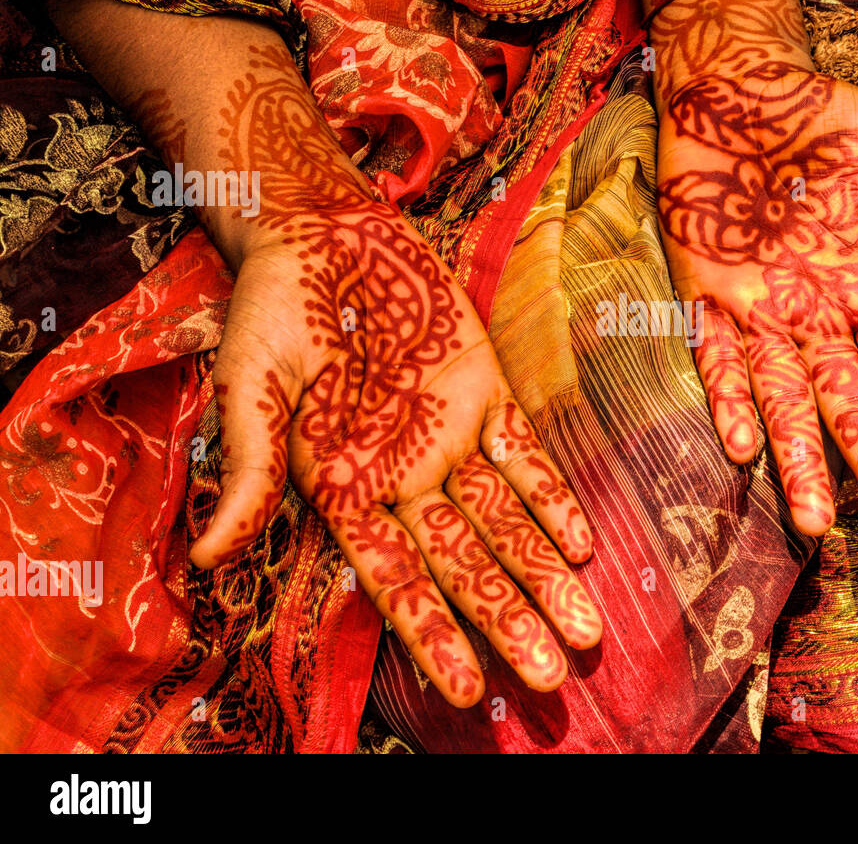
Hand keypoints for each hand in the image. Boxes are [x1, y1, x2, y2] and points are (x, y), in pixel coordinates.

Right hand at [181, 48, 600, 707]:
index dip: (433, 633)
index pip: (395, 579)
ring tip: (586, 632)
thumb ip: (251, 468)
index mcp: (345, 490)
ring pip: (506, 522)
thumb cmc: (274, 311)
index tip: (469, 689)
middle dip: (509, 619)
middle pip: (465, 564)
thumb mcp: (251, 387)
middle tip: (554, 679)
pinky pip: (525, 455)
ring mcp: (450, 438)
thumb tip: (206, 554)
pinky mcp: (484, 393)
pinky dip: (553, 495)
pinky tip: (583, 543)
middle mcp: (405, 477)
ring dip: (546, 574)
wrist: (325, 233)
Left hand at [656, 60, 857, 535]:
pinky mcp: (706, 295)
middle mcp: (820, 317)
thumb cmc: (827, 116)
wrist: (740, 84)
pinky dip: (729, 399)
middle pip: (850, 404)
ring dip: (801, 456)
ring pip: (785, 400)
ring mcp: (762, 312)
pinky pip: (718, 358)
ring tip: (815, 521)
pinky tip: (744, 447)